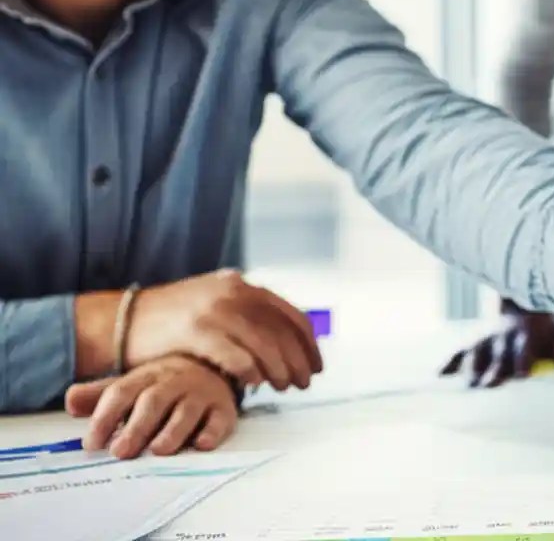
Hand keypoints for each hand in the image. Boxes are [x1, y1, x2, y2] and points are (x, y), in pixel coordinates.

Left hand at [65, 356, 238, 458]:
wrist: (213, 367)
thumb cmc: (163, 386)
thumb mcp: (132, 385)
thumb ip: (100, 396)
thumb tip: (70, 402)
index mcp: (145, 377)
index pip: (121, 393)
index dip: (104, 418)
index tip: (92, 444)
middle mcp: (173, 382)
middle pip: (153, 402)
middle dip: (137, 427)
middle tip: (121, 453)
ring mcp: (200, 394)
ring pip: (186, 411)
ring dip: (172, 431)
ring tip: (158, 451)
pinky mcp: (223, 408)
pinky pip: (220, 418)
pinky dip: (212, 431)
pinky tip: (201, 445)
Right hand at [124, 269, 322, 390]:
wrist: (119, 321)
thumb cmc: (172, 322)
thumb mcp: (213, 306)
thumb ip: (246, 316)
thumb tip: (286, 343)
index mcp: (240, 285)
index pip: (290, 315)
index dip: (308, 344)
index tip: (316, 366)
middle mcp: (231, 292)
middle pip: (282, 331)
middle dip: (298, 361)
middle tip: (303, 384)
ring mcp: (213, 309)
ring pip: (264, 344)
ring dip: (279, 370)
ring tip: (283, 388)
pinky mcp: (195, 330)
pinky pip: (236, 356)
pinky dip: (252, 372)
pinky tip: (255, 384)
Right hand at [441, 300, 553, 387]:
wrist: (522, 303)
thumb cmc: (543, 330)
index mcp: (524, 336)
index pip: (523, 350)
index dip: (522, 361)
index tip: (521, 375)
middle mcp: (502, 337)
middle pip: (496, 356)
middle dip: (492, 370)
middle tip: (486, 386)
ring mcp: (485, 338)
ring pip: (475, 352)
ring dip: (470, 368)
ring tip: (465, 386)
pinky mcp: (472, 340)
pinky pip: (458, 350)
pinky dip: (448, 361)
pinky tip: (438, 374)